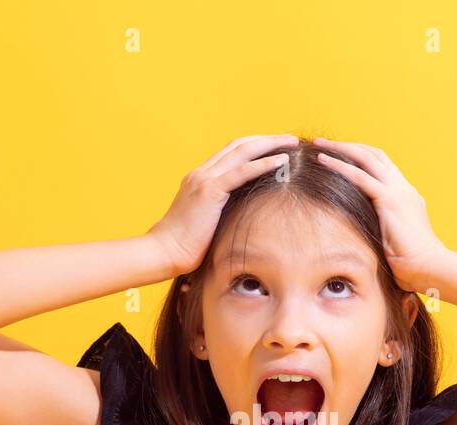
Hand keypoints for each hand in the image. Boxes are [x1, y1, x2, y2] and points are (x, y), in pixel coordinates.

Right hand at [146, 134, 298, 275]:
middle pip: (238, 145)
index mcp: (199, 179)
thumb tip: (240, 220)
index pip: (230, 154)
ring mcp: (204, 179)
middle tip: (289, 139)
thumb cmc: (184, 248)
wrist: (164, 252)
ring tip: (292, 143)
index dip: (254, 147)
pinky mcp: (210, 191)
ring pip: (242, 151)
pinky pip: (242, 171)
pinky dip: (264, 163)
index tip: (276, 148)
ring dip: (270, 144)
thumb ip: (220, 214)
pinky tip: (282, 161)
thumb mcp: (206, 224)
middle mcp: (201, 173)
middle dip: (266, 139)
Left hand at [314, 136, 447, 292]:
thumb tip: (363, 238)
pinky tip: (324, 161)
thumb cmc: (414, 266)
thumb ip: (382, 232)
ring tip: (320, 144)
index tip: (341, 157)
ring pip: (367, 158)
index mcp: (407, 197)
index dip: (362, 158)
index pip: (383, 168)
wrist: (431, 269)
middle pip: (375, 155)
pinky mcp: (390, 201)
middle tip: (326, 143)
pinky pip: (360, 176)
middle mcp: (404, 189)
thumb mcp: (395, 243)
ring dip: (342, 148)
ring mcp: (399, 192)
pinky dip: (340, 166)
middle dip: (350, 146)